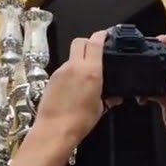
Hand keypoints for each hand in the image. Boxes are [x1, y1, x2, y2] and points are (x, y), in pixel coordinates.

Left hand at [33, 30, 117, 145]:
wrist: (54, 130)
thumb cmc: (80, 121)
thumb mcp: (100, 108)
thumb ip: (108, 98)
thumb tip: (114, 97)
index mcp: (90, 71)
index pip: (95, 42)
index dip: (101, 36)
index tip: (105, 35)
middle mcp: (73, 66)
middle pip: (79, 42)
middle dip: (88, 42)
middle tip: (96, 51)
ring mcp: (60, 71)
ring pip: (71, 57)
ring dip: (79, 60)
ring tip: (86, 76)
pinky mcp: (51, 79)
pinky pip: (63, 70)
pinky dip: (70, 72)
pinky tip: (74, 87)